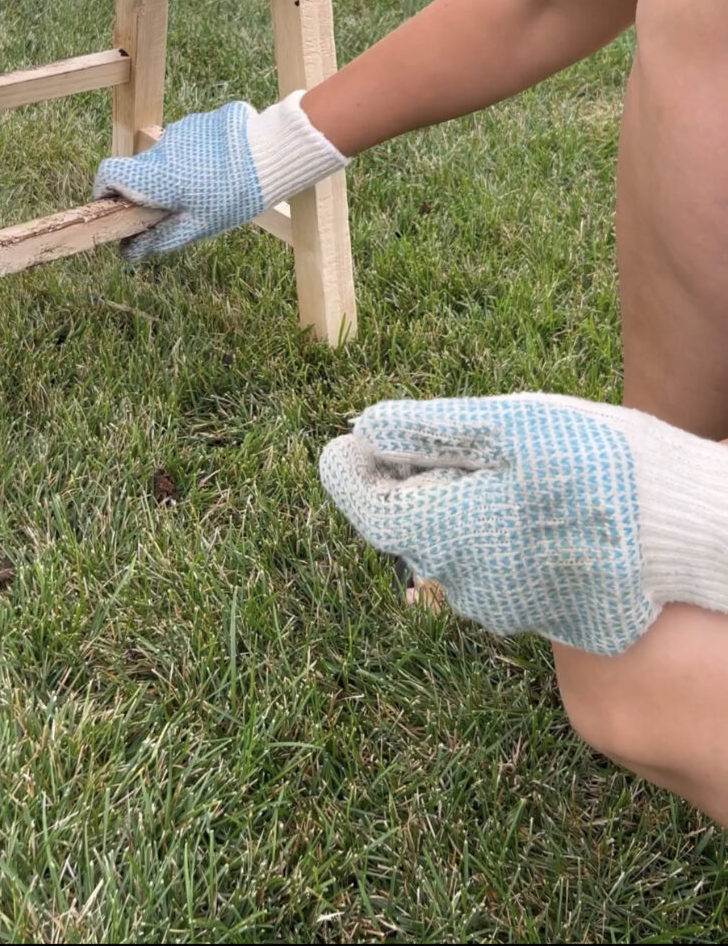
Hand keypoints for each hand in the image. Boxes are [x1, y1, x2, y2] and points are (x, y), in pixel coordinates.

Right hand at [93, 91, 347, 260]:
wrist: (272, 154)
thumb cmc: (234, 196)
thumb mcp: (197, 225)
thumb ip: (159, 238)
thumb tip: (128, 252)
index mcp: (154, 175)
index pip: (108, 173)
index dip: (105, 191)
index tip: (119, 207)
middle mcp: (161, 148)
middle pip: (138, 168)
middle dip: (148, 189)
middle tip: (175, 208)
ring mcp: (180, 130)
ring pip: (164, 157)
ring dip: (173, 174)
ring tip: (207, 188)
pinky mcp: (199, 122)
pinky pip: (185, 143)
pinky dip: (192, 158)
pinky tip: (218, 169)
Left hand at [319, 393, 727, 654]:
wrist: (688, 528)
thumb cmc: (595, 464)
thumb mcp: (506, 425)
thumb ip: (425, 430)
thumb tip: (364, 428)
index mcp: (444, 535)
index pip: (365, 507)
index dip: (350, 468)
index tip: (352, 434)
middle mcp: (464, 585)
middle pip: (407, 525)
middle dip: (408, 479)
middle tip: (434, 435)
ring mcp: (504, 606)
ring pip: (452, 545)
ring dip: (454, 503)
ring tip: (498, 463)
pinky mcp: (540, 613)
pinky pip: (495, 566)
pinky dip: (494, 529)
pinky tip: (532, 499)